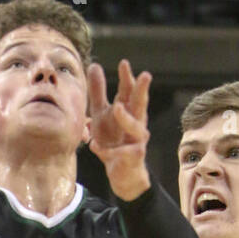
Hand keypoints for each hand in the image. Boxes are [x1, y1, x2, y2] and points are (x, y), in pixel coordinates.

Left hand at [87, 60, 151, 201]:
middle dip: (142, 91)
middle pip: (140, 105)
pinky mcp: (133, 157)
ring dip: (127, 118)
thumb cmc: (114, 140)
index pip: (129, 92)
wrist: (122, 174)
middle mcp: (136, 123)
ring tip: (117, 108)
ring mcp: (137, 140)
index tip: (123, 63)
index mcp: (129, 111)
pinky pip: (119, 153)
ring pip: (136, 127)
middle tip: (145, 75)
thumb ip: (98, 91)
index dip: (127, 78)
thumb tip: (94, 65)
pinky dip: (106, 151)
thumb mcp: (101, 114)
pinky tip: (94, 147)